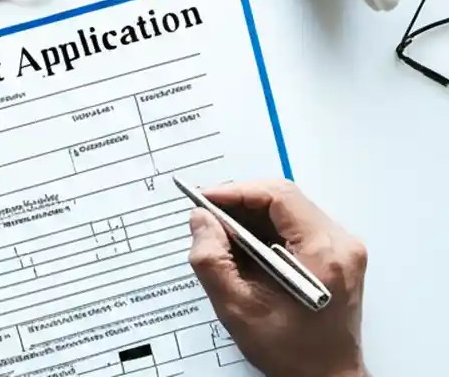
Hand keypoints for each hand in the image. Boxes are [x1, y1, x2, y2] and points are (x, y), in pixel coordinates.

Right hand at [187, 180, 367, 376]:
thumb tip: (201, 219)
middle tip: (207, 216)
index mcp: (322, 253)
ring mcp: (342, 249)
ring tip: (222, 232)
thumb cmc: (290, 352)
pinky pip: (297, 227)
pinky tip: (245, 246)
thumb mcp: (238, 308)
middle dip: (241, 202)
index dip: (237, 192)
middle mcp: (341, 244)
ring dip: (252, 215)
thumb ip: (212, 260)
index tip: (204, 200)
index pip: (279, 197)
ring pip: (289, 211)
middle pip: (285, 200)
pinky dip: (266, 229)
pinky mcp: (336, 256)